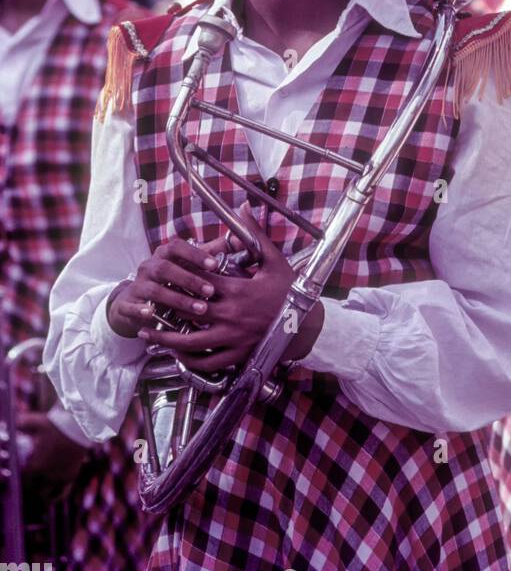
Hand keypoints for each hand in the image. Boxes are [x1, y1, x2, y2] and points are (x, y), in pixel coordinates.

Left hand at [19, 413, 87, 499]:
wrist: (78, 425)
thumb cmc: (54, 424)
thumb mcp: (32, 421)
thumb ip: (18, 424)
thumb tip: (6, 424)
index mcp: (35, 466)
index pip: (22, 478)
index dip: (19, 475)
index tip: (20, 469)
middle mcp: (46, 476)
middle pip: (32, 487)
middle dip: (29, 483)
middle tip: (28, 476)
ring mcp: (59, 478)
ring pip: (45, 494)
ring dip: (40, 491)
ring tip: (38, 487)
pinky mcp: (70, 477)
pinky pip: (60, 494)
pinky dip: (55, 497)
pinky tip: (51, 497)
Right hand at [107, 233, 230, 338]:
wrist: (133, 301)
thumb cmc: (166, 283)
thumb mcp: (183, 268)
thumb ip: (203, 258)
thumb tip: (233, 246)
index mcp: (163, 255)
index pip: (177, 247)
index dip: (195, 254)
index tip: (214, 264)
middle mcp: (148, 267)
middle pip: (166, 268)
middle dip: (190, 280)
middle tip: (210, 291)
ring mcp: (137, 285)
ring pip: (154, 290)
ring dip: (177, 299)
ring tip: (198, 308)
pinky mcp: (126, 304)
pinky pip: (131, 306)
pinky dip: (141, 310)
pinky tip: (152, 314)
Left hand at [134, 211, 324, 369]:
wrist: (305, 323)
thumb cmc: (289, 290)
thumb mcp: (274, 260)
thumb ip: (255, 234)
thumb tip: (243, 208)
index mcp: (236, 290)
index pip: (198, 283)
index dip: (178, 278)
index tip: (162, 275)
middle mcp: (230, 315)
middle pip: (187, 312)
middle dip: (164, 309)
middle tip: (145, 305)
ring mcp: (232, 338)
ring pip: (191, 342)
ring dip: (166, 340)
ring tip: (148, 334)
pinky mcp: (237, 355)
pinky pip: (208, 362)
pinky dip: (189, 361)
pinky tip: (176, 355)